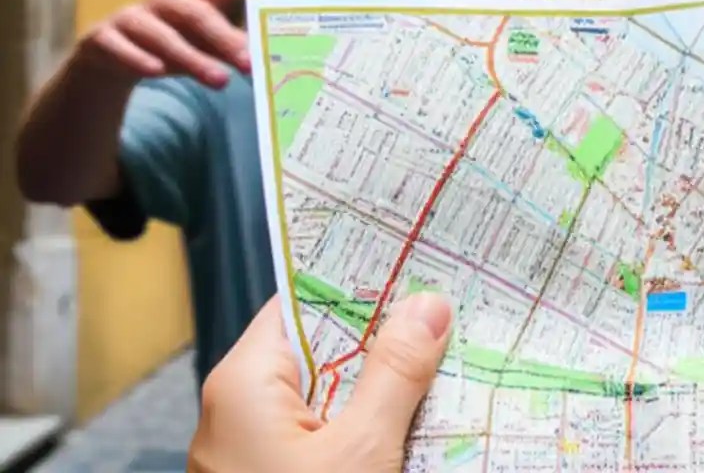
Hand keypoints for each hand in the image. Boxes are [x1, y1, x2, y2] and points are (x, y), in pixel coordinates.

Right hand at [77, 0, 277, 87]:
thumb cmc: (171, 43)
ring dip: (191, 59)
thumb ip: (236, 41)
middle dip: (223, 38)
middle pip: (194, 13)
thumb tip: (276, 50)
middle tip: (249, 63)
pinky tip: (156, 72)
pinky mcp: (103, 39)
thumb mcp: (203, 41)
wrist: (109, 56)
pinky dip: (138, 59)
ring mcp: (130, 18)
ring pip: (162, 37)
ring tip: (219, 80)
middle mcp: (161, 1)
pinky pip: (120, 48)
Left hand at [188, 292, 452, 472]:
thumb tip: (426, 305)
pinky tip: (418, 422)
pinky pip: (325, 436)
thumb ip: (395, 373)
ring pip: (330, 395)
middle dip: (386, 336)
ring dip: (385, 385)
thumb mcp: (362, 450)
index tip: (417, 266)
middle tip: (450, 313)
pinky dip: (369, 427)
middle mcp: (240, 408)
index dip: (360, 282)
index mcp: (245, 383)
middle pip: (320, 349)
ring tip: (449, 360)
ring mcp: (257, 450)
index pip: (302, 302)